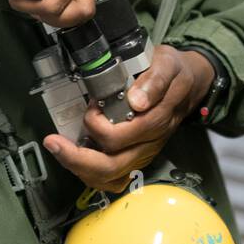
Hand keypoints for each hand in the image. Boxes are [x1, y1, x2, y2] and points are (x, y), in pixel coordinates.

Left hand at [43, 46, 215, 191]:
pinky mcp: (136, 158)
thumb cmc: (174, 72)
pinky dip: (91, 174)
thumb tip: (136, 101)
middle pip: (110, 167)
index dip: (95, 125)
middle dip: (76, 159)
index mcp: (155, 122)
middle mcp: (148, 145)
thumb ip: (154, 80)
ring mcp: (142, 155)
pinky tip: (76, 159)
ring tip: (59, 150)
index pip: (118, 138)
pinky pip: (112, 179)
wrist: (190, 84)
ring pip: (109, 178)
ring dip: (79, 169)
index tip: (89, 104)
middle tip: (53, 142)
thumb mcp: (168, 64)